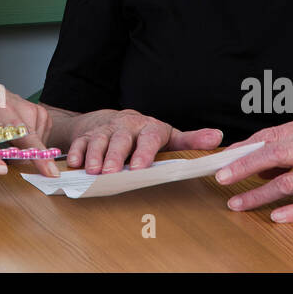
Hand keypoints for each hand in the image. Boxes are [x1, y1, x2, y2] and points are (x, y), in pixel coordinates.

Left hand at [0, 70, 57, 175]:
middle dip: (20, 157)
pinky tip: (15, 136)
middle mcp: (22, 108)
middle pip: (32, 146)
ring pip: (38, 143)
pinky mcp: (39, 111)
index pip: (27, 138)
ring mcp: (33, 108)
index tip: (50, 172)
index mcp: (4, 112)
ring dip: (25, 149)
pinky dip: (30, 141)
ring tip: (6, 139)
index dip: (38, 157)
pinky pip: (40, 136)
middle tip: (1, 150)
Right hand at [63, 108, 222, 174]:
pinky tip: (74, 164)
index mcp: (149, 128)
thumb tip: (218, 137)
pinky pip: (80, 142)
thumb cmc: (145, 134)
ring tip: (93, 172)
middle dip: (115, 157)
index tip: (141, 168)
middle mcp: (126, 127)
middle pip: (120, 140)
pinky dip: (76, 152)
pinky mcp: (87, 135)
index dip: (145, 152)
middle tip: (112, 173)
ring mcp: (105, 131)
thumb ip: (192, 140)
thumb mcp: (169, 136)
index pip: (149, 138)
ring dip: (94, 156)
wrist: (112, 120)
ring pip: (99, 141)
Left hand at [215, 114, 292, 221]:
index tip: (227, 156)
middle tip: (221, 177)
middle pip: (274, 158)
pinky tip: (276, 216)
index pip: (272, 137)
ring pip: (287, 185)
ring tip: (237, 203)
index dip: (246, 147)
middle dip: (243, 168)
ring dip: (258, 195)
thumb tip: (267, 152)